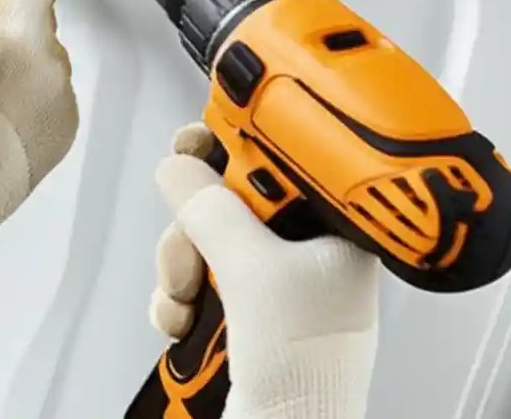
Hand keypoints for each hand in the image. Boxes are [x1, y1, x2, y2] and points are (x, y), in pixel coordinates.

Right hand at [150, 124, 378, 418]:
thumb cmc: (305, 369)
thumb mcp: (253, 269)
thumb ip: (212, 208)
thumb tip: (178, 166)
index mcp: (333, 230)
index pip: (279, 160)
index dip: (233, 146)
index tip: (195, 141)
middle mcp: (308, 252)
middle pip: (228, 200)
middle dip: (193, 227)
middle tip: (191, 248)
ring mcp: (274, 284)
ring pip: (204, 240)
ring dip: (180, 266)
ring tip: (189, 298)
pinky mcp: (244, 311)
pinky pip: (195, 277)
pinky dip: (178, 296)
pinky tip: (184, 319)